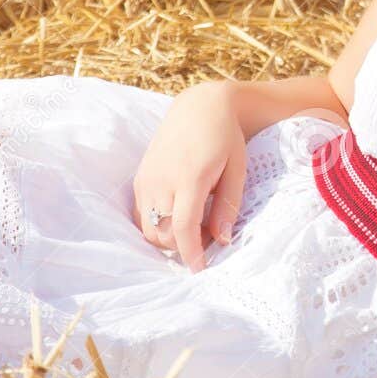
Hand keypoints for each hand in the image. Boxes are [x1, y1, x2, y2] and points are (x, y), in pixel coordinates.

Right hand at [131, 82, 247, 272]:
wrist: (200, 107)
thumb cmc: (225, 138)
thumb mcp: (237, 170)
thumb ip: (227, 206)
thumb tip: (222, 241)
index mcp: (189, 178)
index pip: (182, 229)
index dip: (191, 254)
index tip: (201, 270)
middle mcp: (161, 180)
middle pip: (163, 234)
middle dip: (184, 247)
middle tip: (209, 239)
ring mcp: (146, 180)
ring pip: (148, 229)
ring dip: (168, 239)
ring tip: (194, 227)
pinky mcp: (139, 179)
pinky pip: (140, 216)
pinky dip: (156, 225)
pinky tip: (176, 217)